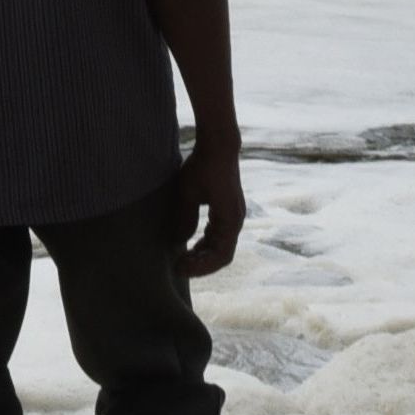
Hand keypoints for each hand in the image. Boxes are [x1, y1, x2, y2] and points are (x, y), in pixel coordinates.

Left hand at [171, 140, 244, 277]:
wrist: (219, 145)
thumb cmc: (203, 166)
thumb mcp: (188, 192)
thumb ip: (184, 218)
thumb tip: (179, 242)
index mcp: (230, 219)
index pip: (220, 255)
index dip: (201, 266)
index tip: (181, 268)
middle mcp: (236, 221)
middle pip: (222, 254)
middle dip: (201, 264)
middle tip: (178, 267)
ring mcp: (232, 216)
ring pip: (220, 246)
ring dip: (203, 255)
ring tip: (182, 259)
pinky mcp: (227, 210)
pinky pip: (218, 235)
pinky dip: (205, 244)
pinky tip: (190, 247)